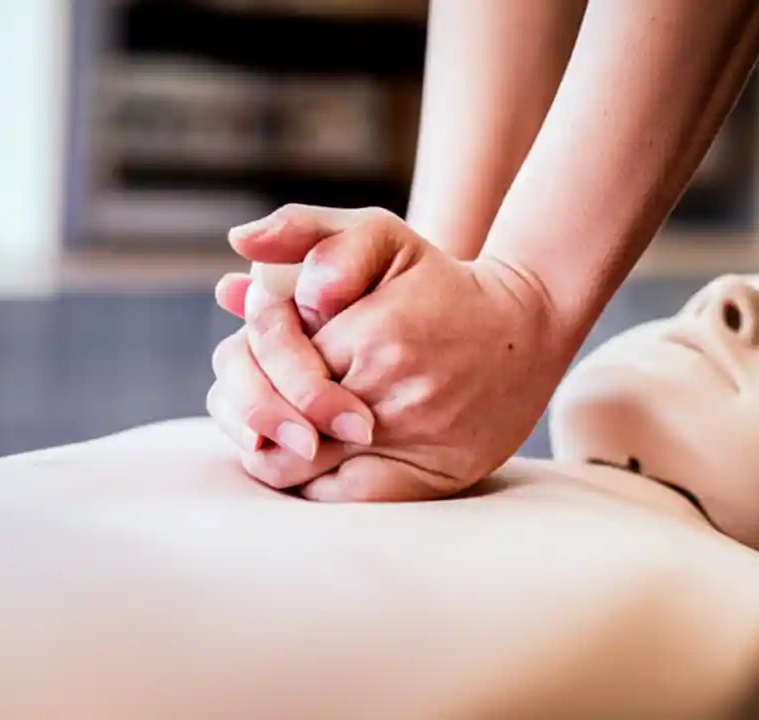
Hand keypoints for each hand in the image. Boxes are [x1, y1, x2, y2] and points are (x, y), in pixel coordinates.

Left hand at [217, 204, 573, 500]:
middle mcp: (392, 394)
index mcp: (374, 334)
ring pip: (296, 468)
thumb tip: (233, 264)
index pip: (269, 359)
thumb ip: (303, 231)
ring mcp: (412, 443)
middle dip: (253, 409)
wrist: (525, 330)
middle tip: (259, 402)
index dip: (251, 360)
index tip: (261, 352)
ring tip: (282, 428)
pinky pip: (340, 499)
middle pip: (275, 421)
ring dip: (274, 450)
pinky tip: (318, 455)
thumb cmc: (439, 282)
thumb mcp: (380, 235)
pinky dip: (313, 481)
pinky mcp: (429, 479)